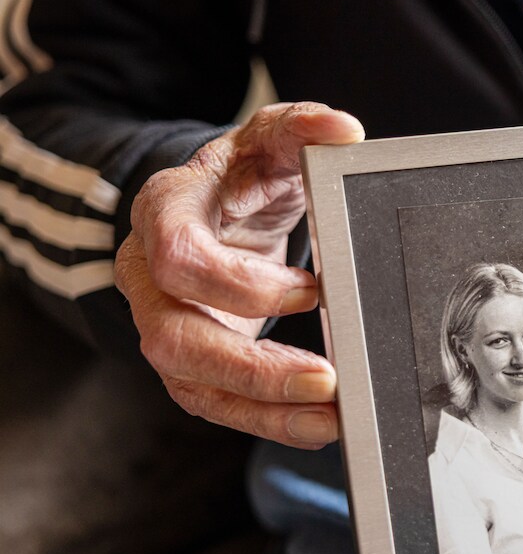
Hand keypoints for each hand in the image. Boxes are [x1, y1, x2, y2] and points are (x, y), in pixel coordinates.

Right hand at [113, 102, 363, 447]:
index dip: (240, 282)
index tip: (312, 290)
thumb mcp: (269, 140)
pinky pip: (214, 402)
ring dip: (263, 406)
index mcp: (165, 212)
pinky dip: (266, 420)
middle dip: (252, 366)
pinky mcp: (189, 358)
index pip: (179, 254)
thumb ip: (302, 128)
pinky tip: (316, 426)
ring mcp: (164, 321)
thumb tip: (343, 129)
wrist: (219, 205)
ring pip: (190, 380)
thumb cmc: (242, 175)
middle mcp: (149, 275)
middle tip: (325, 380)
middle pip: (175, 335)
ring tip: (329, 419)